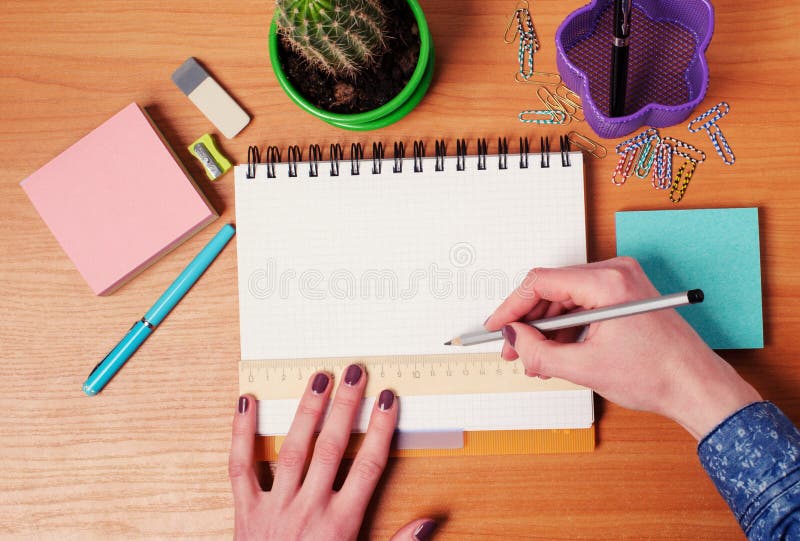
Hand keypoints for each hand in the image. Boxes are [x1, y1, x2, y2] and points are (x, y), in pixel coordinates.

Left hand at [229, 365, 436, 539]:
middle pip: (332, 449)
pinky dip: (242, 434)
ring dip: (306, 412)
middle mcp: (308, 510)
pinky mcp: (245, 511)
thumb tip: (430, 522)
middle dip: (345, 407)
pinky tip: (246, 402)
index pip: (368, 467)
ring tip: (318, 379)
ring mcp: (275, 507)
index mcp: (340, 525)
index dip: (380, 430)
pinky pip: (240, 467)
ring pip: (293, 450)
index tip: (388, 400)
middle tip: (354, 372)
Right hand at [485, 257, 761, 439]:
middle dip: (530, 322)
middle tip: (515, 350)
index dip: (512, 307)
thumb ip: (539, 352)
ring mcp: (623, 282)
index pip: (541, 283)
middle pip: (552, 289)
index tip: (497, 327)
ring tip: (537, 360)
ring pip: (566, 298)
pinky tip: (559, 352)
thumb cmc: (658, 376)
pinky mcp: (626, 295)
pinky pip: (584, 304)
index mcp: (607, 283)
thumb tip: (515, 338)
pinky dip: (567, 327)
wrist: (698, 387)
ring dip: (547, 328)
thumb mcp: (585, 368)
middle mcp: (616, 273)